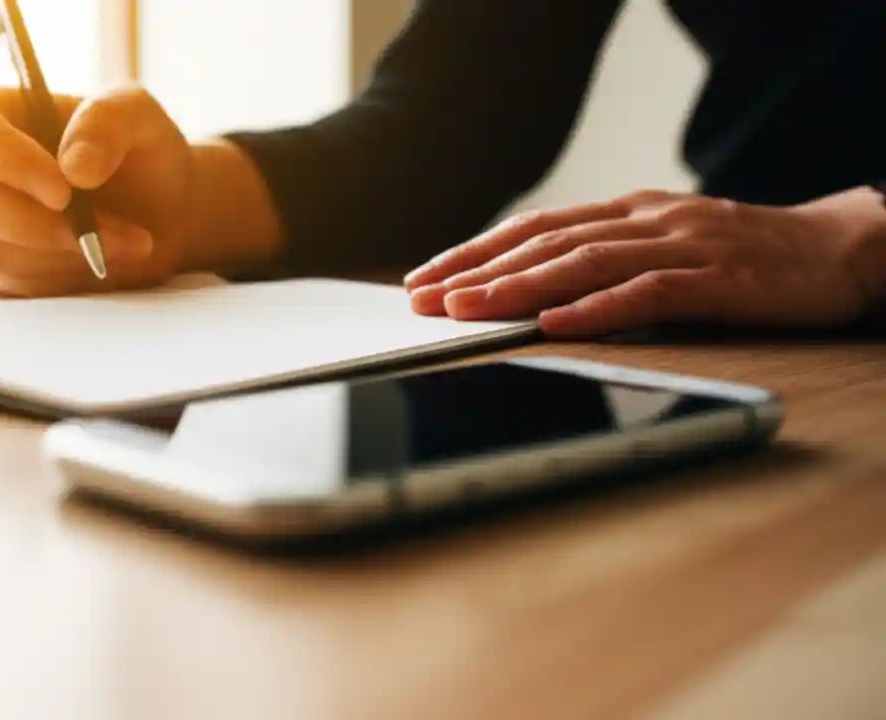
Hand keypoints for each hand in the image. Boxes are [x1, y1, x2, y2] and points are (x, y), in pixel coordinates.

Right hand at [0, 86, 193, 296]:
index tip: (63, 189)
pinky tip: (104, 260)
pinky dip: (66, 276)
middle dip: (29, 218)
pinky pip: (10, 282)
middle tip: (93, 228)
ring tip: (127, 240)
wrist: (165, 214)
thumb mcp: (141, 117)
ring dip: (63, 251)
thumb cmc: (143, 153)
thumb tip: (73, 167)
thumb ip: (109, 122)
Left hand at [404, 188, 885, 335]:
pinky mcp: (717, 280)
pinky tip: (554, 325)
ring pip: (584, 262)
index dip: (474, 251)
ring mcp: (681, 245)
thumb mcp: (663, 247)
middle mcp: (645, 219)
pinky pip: (648, 293)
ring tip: (468, 310)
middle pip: (545, 242)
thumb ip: (606, 262)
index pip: (534, 228)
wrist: (838, 249)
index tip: (423, 278)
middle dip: (478, 271)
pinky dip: (597, 309)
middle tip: (424, 299)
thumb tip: (531, 294)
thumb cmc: (742, 258)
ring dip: (519, 288)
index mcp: (628, 212)